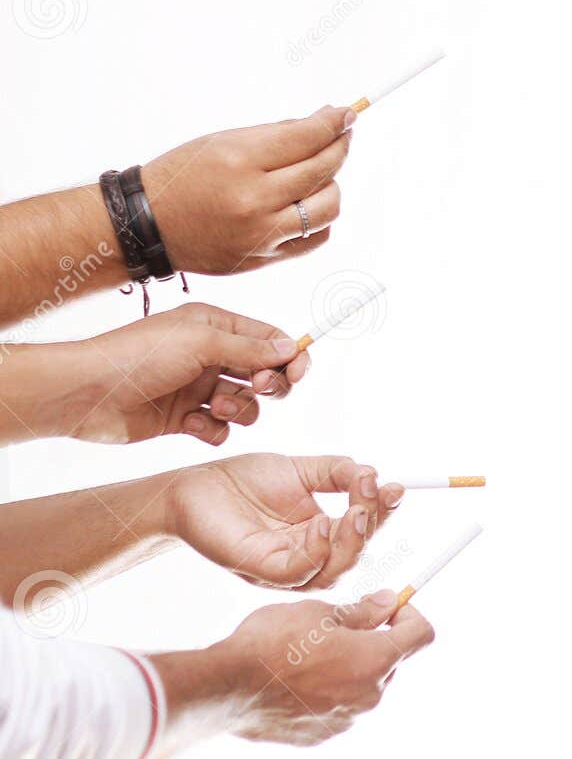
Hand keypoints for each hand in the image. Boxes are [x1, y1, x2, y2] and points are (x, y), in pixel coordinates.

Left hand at [55, 302, 308, 444]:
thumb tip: (291, 348)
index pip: (269, 339)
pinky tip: (191, 426)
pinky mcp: (185, 419)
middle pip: (264, 374)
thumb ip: (249, 348)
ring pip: (246, 406)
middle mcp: (209, 356)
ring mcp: (197, 389)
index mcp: (214, 327)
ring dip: (238, 410)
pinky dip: (214, 431)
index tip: (298, 374)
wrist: (86, 394)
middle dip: (267, 386)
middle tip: (257, 389)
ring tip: (213, 409)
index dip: (289, 357)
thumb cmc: (136, 357)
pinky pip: (221, 430)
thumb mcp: (200, 343)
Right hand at [140, 105, 353, 273]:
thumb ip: (275, 134)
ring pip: (328, 207)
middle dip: (339, 148)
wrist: (148, 226)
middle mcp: (254, 199)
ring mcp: (262, 233)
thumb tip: (322, 121)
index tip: (347, 115)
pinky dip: (319, 219)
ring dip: (331, 186)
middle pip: (322, 170)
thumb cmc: (184, 176)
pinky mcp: (265, 257)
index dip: (333, 124)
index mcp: (239, 160)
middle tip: (342, 136)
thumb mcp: (221, 142)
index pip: (305, 138)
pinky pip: (315, 237)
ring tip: (319, 174)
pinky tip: (306, 205)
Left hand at [166, 454, 404, 589]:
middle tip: (373, 492)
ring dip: (352, 540)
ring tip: (355, 508)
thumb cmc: (242, 482)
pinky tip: (320, 521)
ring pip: (334, 570)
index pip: (361, 530)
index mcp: (320, 536)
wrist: (192, 486)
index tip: (396, 487)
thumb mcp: (300, 470)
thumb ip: (337, 473)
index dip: (382, 511)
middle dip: (372, 524)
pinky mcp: (260, 570)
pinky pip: (300, 572)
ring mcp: (285, 569)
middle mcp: (307, 558)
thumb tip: (373, 474)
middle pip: (354, 554)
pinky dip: (317, 550)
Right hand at [213, 591, 434, 745]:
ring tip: (306, 654)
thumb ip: (362, 611)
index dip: (409, 614)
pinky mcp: (322, 735)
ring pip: (362, 685)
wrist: (227, 688)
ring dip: (347, 667)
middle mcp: (370, 696)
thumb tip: (389, 603)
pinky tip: (292, 681)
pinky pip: (336, 707)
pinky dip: (325, 691)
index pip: (422, 635)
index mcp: (377, 660)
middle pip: (391, 661)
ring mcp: (347, 719)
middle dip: (373, 640)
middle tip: (337, 625)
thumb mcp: (319, 612)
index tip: (388, 606)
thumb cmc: (272, 642)